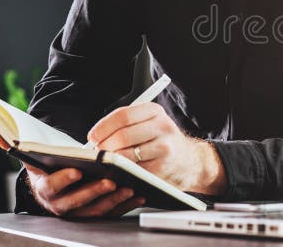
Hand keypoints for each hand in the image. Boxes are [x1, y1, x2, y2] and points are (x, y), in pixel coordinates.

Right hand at [0, 135, 144, 216]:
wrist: (57, 179)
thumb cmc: (50, 163)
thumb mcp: (35, 154)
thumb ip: (19, 146)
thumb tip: (1, 137)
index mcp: (44, 187)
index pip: (51, 186)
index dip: (63, 180)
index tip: (77, 170)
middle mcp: (60, 203)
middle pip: (76, 203)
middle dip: (93, 192)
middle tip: (111, 181)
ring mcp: (78, 211)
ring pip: (95, 211)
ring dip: (113, 201)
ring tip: (130, 187)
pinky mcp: (96, 213)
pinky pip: (111, 213)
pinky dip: (125, 205)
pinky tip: (139, 194)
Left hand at [86, 102, 227, 193]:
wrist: (189, 161)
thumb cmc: (162, 141)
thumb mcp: (150, 123)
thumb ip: (125, 124)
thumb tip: (95, 137)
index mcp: (155, 111)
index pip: (122, 116)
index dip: (103, 127)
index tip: (93, 137)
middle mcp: (162, 126)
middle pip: (123, 136)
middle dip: (105, 146)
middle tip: (98, 153)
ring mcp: (164, 147)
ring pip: (127, 155)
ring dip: (112, 161)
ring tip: (108, 162)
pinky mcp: (162, 167)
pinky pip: (134, 170)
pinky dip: (122, 171)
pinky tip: (121, 170)